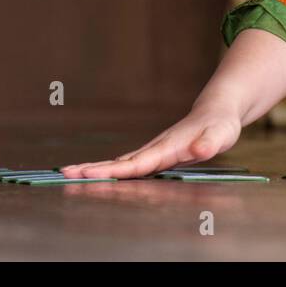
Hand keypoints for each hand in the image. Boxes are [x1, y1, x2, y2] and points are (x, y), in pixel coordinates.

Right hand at [60, 104, 242, 179]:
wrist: (216, 111)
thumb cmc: (220, 126)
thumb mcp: (221, 135)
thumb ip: (210, 143)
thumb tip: (199, 150)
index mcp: (167, 148)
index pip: (136, 163)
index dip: (113, 171)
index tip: (89, 173)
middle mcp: (155, 149)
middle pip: (119, 161)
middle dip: (92, 168)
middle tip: (64, 173)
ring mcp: (153, 150)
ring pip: (120, 161)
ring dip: (95, 168)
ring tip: (69, 173)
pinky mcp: (155, 154)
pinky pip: (128, 164)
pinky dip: (110, 169)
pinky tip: (99, 175)